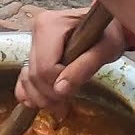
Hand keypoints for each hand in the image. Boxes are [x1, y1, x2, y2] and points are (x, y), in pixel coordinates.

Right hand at [16, 8, 132, 111]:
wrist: (107, 25)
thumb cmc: (109, 34)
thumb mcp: (105, 50)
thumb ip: (83, 68)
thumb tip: (59, 90)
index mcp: (50, 25)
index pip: (45, 68)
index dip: (58, 87)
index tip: (74, 91)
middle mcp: (37, 29)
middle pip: (34, 75)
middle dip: (49, 96)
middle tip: (65, 108)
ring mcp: (33, 40)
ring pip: (28, 78)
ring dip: (40, 97)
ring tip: (58, 107)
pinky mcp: (33, 50)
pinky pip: (24, 76)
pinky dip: (30, 91)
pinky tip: (39, 102)